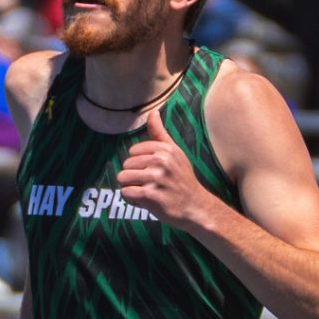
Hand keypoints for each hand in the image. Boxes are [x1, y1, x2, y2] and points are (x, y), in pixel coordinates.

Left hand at [116, 110, 213, 228]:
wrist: (195, 206)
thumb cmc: (182, 179)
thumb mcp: (175, 153)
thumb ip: (160, 133)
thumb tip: (152, 112)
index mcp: (165, 149)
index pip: (133, 152)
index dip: (139, 164)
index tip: (152, 172)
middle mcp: (161, 161)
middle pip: (126, 165)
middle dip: (134, 177)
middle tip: (151, 184)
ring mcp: (155, 179)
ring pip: (123, 178)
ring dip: (131, 188)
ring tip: (146, 192)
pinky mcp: (150, 196)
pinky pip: (125, 193)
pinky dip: (131, 199)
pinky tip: (145, 201)